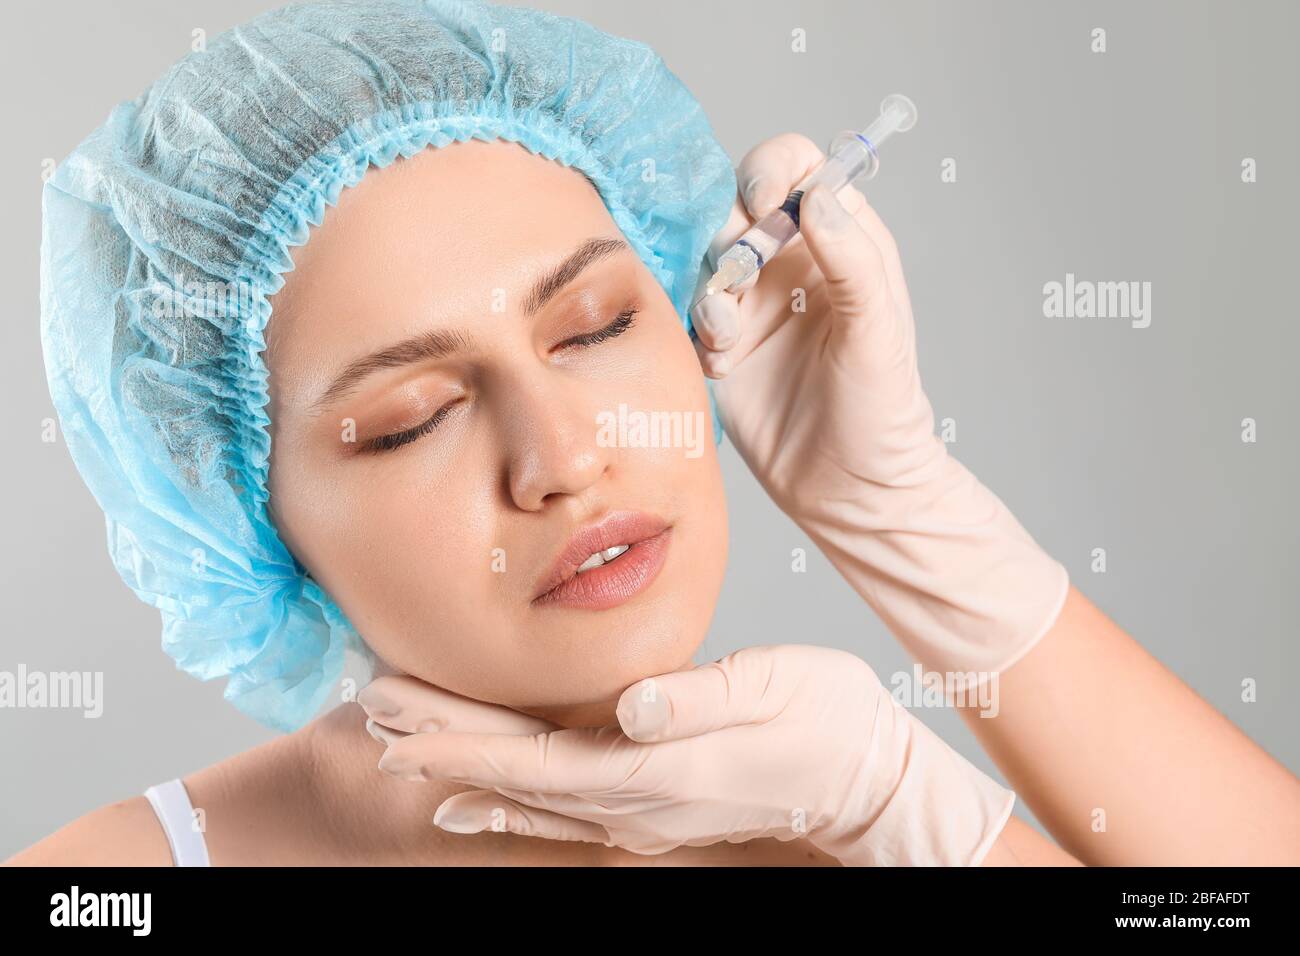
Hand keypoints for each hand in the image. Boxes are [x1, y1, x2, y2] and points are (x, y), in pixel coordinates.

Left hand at [359, 645, 1014, 865]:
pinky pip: (559, 806)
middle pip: (514, 779)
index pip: (533, 761)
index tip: (397, 726)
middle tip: (373, 719)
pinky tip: (477, 805)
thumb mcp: (774, 691)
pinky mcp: (652, 804)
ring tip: (402, 756)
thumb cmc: (827, 722)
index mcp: (654, 767)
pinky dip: (506, 803)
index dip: (459, 745)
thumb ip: (696, 703)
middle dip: (440, 748)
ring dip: (461, 773)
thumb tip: (629, 707)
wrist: (868, 780)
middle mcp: (634, 801)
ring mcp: (641, 811)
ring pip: (528, 796)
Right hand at [691, 134, 1068, 677]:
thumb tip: (815, 196)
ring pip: (706, 257)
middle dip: (729, 230)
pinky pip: (688, 310)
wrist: (849, 492)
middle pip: (738, 206)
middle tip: (739, 270)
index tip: (762, 203)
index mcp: (840, 242)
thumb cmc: (881, 411)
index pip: (800, 170)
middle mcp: (791, 263)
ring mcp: (752, 304)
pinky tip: (720, 358)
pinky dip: (697, 324)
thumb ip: (853, 259)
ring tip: (729, 328)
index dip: (773, 170)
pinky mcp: (719, 345)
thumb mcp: (878, 331)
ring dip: (711, 282)